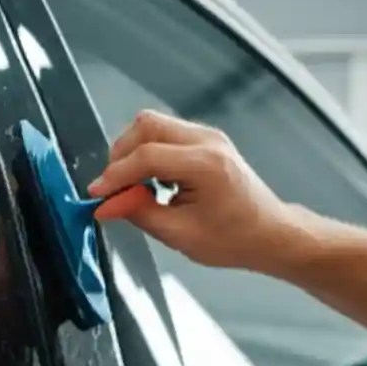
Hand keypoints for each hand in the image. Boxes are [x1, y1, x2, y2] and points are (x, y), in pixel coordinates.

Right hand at [89, 110, 302, 272]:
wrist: (269, 233)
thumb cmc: (232, 239)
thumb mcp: (180, 234)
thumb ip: (139, 214)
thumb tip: (106, 205)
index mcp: (206, 164)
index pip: (147, 156)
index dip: (115, 175)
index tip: (97, 194)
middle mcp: (207, 140)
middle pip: (147, 125)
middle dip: (121, 154)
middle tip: (113, 186)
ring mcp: (208, 136)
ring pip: (154, 125)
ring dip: (134, 152)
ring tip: (133, 185)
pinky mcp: (206, 140)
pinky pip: (166, 133)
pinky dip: (149, 152)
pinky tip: (153, 180)